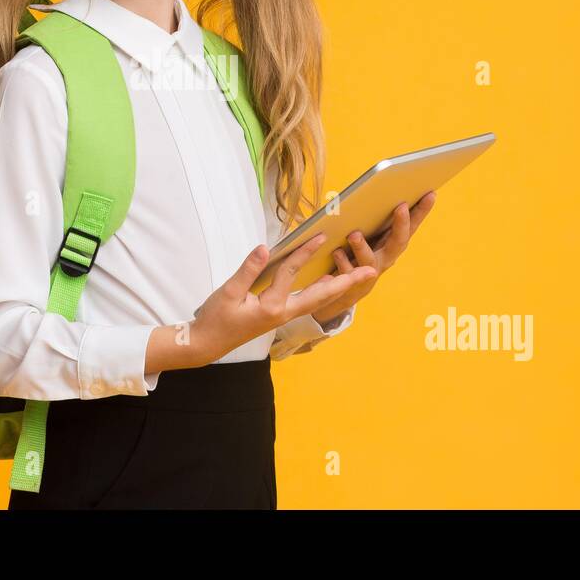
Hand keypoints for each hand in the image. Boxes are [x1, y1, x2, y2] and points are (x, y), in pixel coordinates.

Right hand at [188, 231, 378, 364]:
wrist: (208, 344)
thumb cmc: (216, 318)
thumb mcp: (228, 292)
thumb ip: (248, 270)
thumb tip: (265, 248)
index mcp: (271, 306)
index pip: (291, 272)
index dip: (305, 252)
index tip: (322, 236)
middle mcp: (283, 313)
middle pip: (321, 295)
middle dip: (347, 282)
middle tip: (371, 272)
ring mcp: (283, 317)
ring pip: (317, 301)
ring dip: (338, 288)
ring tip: (357, 276)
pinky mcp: (280, 316)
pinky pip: (307, 302)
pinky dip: (322, 292)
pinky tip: (328, 284)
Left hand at [309, 190, 436, 324]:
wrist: (343, 291)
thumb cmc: (357, 254)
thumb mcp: (369, 235)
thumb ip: (373, 217)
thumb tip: (377, 189)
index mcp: (392, 243)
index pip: (412, 225)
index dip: (422, 211)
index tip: (430, 193)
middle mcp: (386, 257)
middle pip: (398, 242)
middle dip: (401, 224)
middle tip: (401, 206)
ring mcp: (370, 271)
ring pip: (369, 260)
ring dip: (362, 247)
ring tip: (354, 234)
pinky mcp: (353, 283)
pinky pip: (347, 273)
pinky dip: (342, 262)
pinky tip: (336, 252)